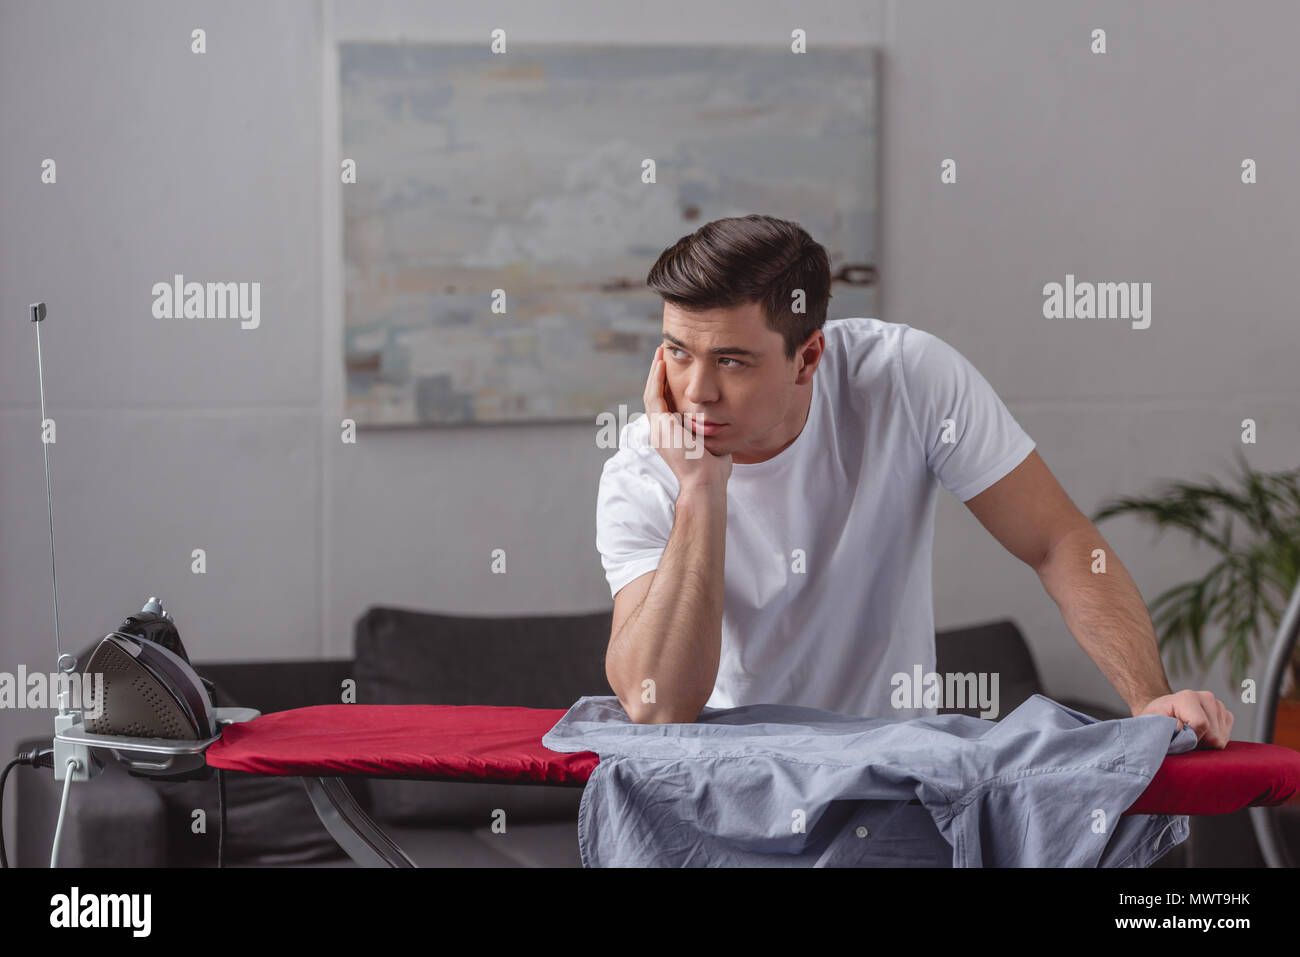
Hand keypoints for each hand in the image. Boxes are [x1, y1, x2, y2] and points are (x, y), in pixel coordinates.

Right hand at [643, 345, 731, 493]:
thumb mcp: (712, 442)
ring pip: (651, 393)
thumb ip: (711, 429)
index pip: (665, 403)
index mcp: (670, 434)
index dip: (667, 384)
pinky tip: (661, 364)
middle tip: (663, 353)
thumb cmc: (714, 469)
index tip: (675, 367)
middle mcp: (660, 431)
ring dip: (655, 372)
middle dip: (659, 373)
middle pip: (655, 395)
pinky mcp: (660, 426)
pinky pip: (653, 396)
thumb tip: (722, 419)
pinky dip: (656, 379)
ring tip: (661, 352)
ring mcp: (658, 429)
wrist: (706, 482)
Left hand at [1135, 690, 1233, 748]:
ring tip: (1190, 735)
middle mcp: (1206, 697)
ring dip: (1205, 743)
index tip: (1179, 738)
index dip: (1191, 739)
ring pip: (1221, 738)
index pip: (1201, 725)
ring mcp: (1218, 705)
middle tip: (1183, 738)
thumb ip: (1166, 727)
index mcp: (1188, 697)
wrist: (1162, 713)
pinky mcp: (1225, 714)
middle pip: (1214, 735)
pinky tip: (1200, 735)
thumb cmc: (1157, 720)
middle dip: (1199, 742)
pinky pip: (1226, 737)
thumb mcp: (1154, 723)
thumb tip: (1181, 729)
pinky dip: (1212, 741)